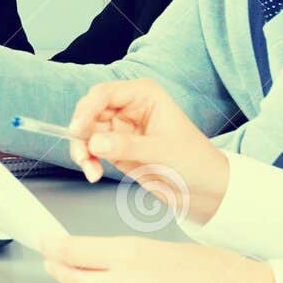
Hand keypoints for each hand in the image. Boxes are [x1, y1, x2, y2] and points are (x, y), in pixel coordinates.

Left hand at [37, 235, 282, 282]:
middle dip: (59, 268)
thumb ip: (121, 255)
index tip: (43, 242)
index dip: (53, 247)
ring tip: (92, 275)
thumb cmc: (216, 271)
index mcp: (133, 257)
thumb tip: (88, 256)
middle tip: (51, 260)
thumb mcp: (163, 248)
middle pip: (74, 279)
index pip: (74, 253)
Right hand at [66, 78, 228, 223]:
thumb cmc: (194, 161)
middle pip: (89, 111)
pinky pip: (91, 149)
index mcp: (144, 95)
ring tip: (89, 169)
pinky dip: (87, 160)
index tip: (78, 130)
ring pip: (86, 132)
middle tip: (82, 154)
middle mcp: (128, 107)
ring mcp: (120, 128)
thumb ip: (127, 146)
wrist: (203, 188)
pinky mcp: (115, 148)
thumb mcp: (162, 152)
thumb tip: (95, 142)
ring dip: (82, 150)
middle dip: (81, 132)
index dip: (87, 109)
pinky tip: (93, 173)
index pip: (105, 93)